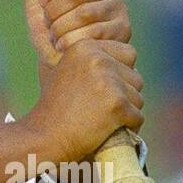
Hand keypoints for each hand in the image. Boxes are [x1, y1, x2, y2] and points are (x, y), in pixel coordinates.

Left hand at [23, 0, 131, 72]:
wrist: (57, 55)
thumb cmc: (50, 20)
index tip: (44, 0)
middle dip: (54, 10)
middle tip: (48, 21)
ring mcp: (120, 7)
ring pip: (84, 13)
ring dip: (60, 27)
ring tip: (54, 34)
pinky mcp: (123, 30)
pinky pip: (94, 33)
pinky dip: (71, 41)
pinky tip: (63, 45)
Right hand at [25, 38, 143, 165]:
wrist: (45, 136)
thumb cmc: (57, 108)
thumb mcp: (69, 70)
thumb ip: (94, 61)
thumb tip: (130, 59)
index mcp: (86, 46)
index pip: (128, 53)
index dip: (119, 75)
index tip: (97, 91)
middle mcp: (98, 58)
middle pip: (136, 77)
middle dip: (124, 95)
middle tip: (99, 108)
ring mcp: (108, 81)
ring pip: (138, 98)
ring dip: (126, 112)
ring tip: (100, 120)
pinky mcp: (117, 104)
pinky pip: (137, 116)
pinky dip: (127, 127)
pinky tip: (106, 130)